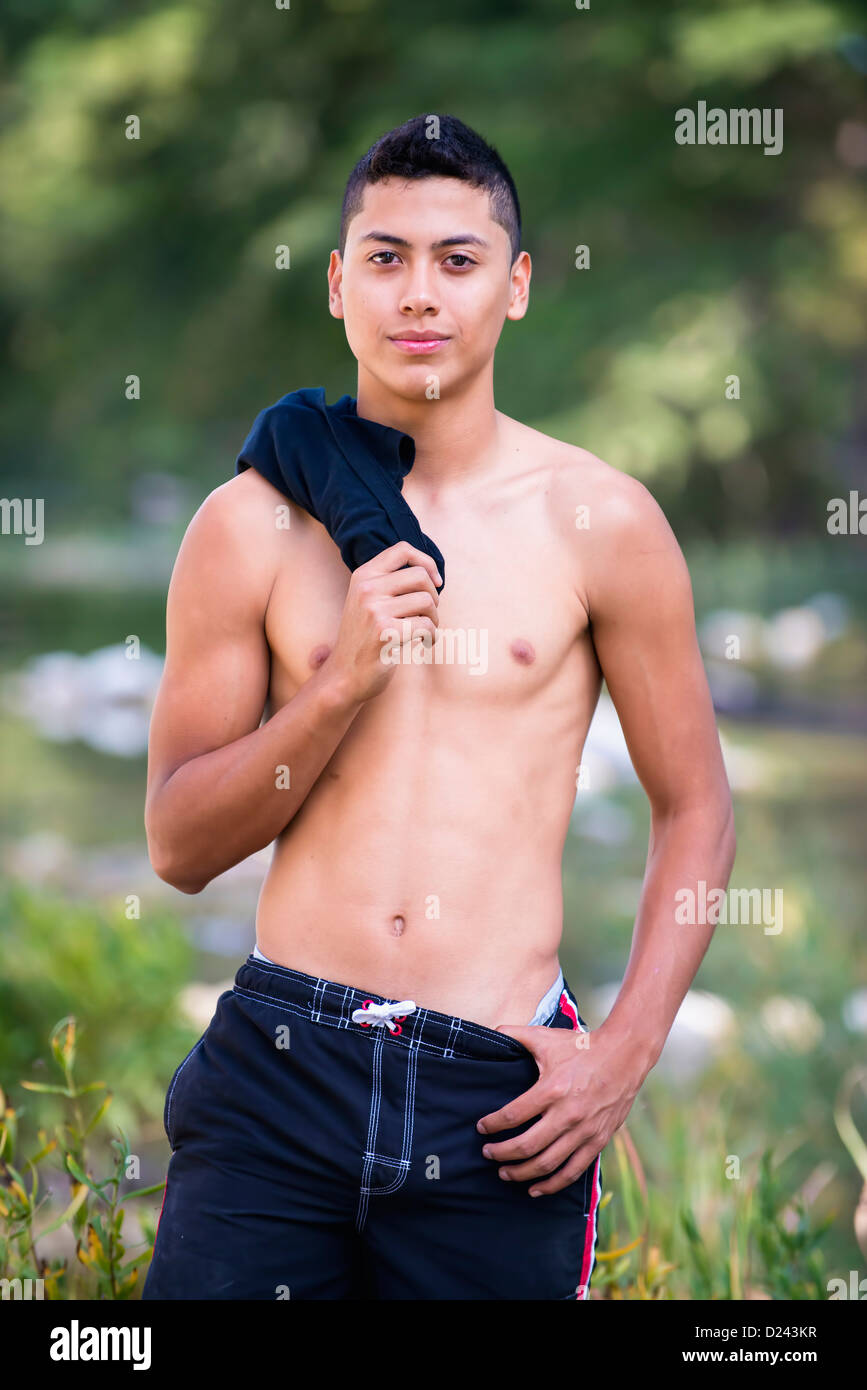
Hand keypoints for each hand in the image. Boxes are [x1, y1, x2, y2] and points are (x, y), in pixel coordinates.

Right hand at [327, 541, 441, 703]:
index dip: (426, 562)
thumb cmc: (364, 638)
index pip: (402, 549)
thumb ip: (389, 583)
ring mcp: (375, 610)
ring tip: (426, 630)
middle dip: (434, 596)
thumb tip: (430, 572)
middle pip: (420, 576)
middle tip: (429, 614)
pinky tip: (425, 643)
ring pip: (427, 601)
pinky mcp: (386, 632)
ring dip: (434, 618)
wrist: (344, 675)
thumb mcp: (367, 601)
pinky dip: (432, 636)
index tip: (435, 581)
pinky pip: (426, 625)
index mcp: (363, 576)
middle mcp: (367, 589)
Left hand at [475, 1022, 641, 1195]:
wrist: (625, 1055)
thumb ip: (517, 1034)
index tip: (482, 1128)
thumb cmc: (582, 1046)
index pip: (513, 1115)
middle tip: (488, 1154)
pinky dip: (552, 1184)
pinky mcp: (598, 1140)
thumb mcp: (547, 1037)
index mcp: (552, 1089)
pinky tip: (535, 1188)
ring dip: (522, 1173)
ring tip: (505, 1173)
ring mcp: (584, 1131)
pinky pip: (572, 1171)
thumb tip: (493, 1031)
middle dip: (502, 1154)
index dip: (492, 1125)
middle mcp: (567, 1114)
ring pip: (547, 1163)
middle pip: (527, 1146)